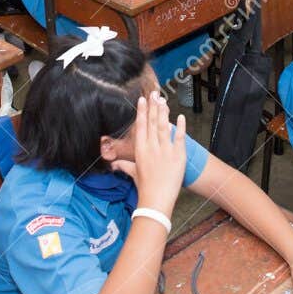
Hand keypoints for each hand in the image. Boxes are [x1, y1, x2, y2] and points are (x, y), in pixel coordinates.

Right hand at [111, 90, 185, 215]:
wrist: (157, 201)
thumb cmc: (144, 188)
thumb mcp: (133, 173)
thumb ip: (123, 165)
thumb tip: (112, 163)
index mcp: (140, 150)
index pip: (141, 126)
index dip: (142, 111)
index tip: (142, 99)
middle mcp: (152, 147)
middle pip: (152, 122)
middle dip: (153, 106)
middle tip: (154, 93)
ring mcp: (165, 150)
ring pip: (164, 126)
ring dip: (164, 112)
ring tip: (164, 100)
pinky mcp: (178, 155)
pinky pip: (180, 137)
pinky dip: (180, 126)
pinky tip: (180, 116)